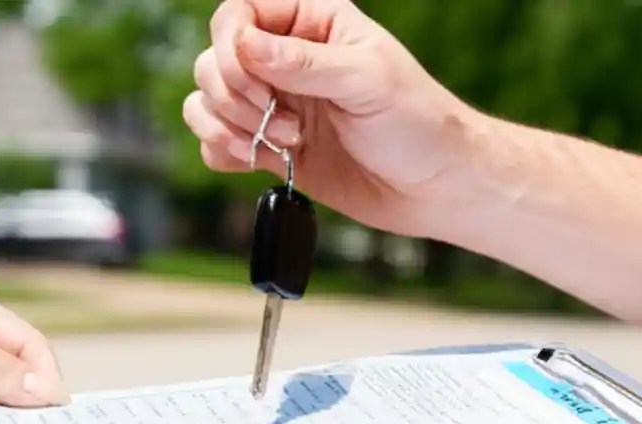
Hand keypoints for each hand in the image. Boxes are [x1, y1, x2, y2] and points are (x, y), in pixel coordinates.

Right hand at [185, 0, 487, 240]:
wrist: (434, 188)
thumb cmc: (418, 124)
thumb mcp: (367, 81)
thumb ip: (304, 62)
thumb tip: (244, 46)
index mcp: (314, 21)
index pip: (239, 12)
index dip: (232, 45)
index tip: (255, 79)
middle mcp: (286, 59)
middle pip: (214, 59)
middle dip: (236, 96)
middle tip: (284, 123)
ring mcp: (275, 104)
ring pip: (207, 100)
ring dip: (228, 127)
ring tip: (279, 145)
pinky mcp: (269, 146)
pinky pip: (214, 141)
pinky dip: (222, 152)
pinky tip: (256, 162)